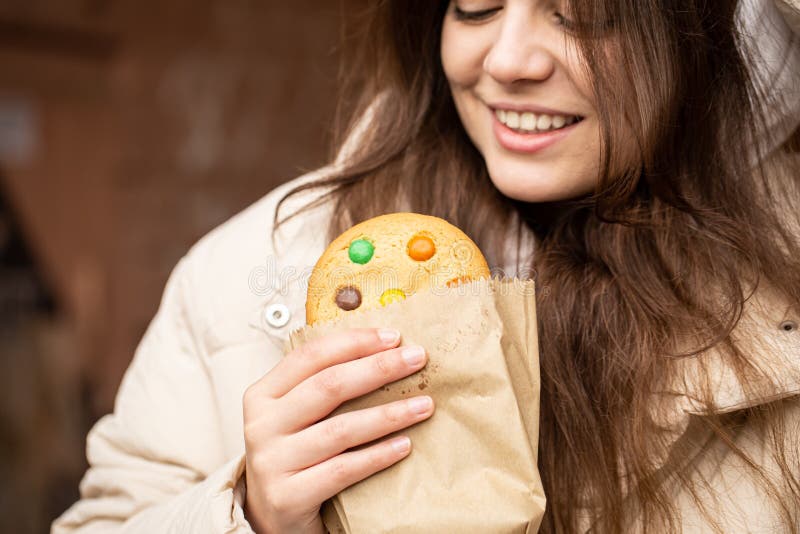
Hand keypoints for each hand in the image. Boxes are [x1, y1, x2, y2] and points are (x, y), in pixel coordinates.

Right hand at [242, 328, 433, 533]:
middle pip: (329, 386)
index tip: (393, 337)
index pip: (311, 356)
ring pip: (340, 429)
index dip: (354, 342)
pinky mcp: (287, 496)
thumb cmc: (294, 456)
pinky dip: (377, 456)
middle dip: (379, 368)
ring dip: (389, 414)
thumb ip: (323, 387)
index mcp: (264, 394)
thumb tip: (384, 353)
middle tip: (418, 358)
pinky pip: (343, 470)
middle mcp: (262, 424)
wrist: (270, 517)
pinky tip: (404, 445)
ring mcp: (271, 461)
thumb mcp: (296, 415)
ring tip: (424, 405)